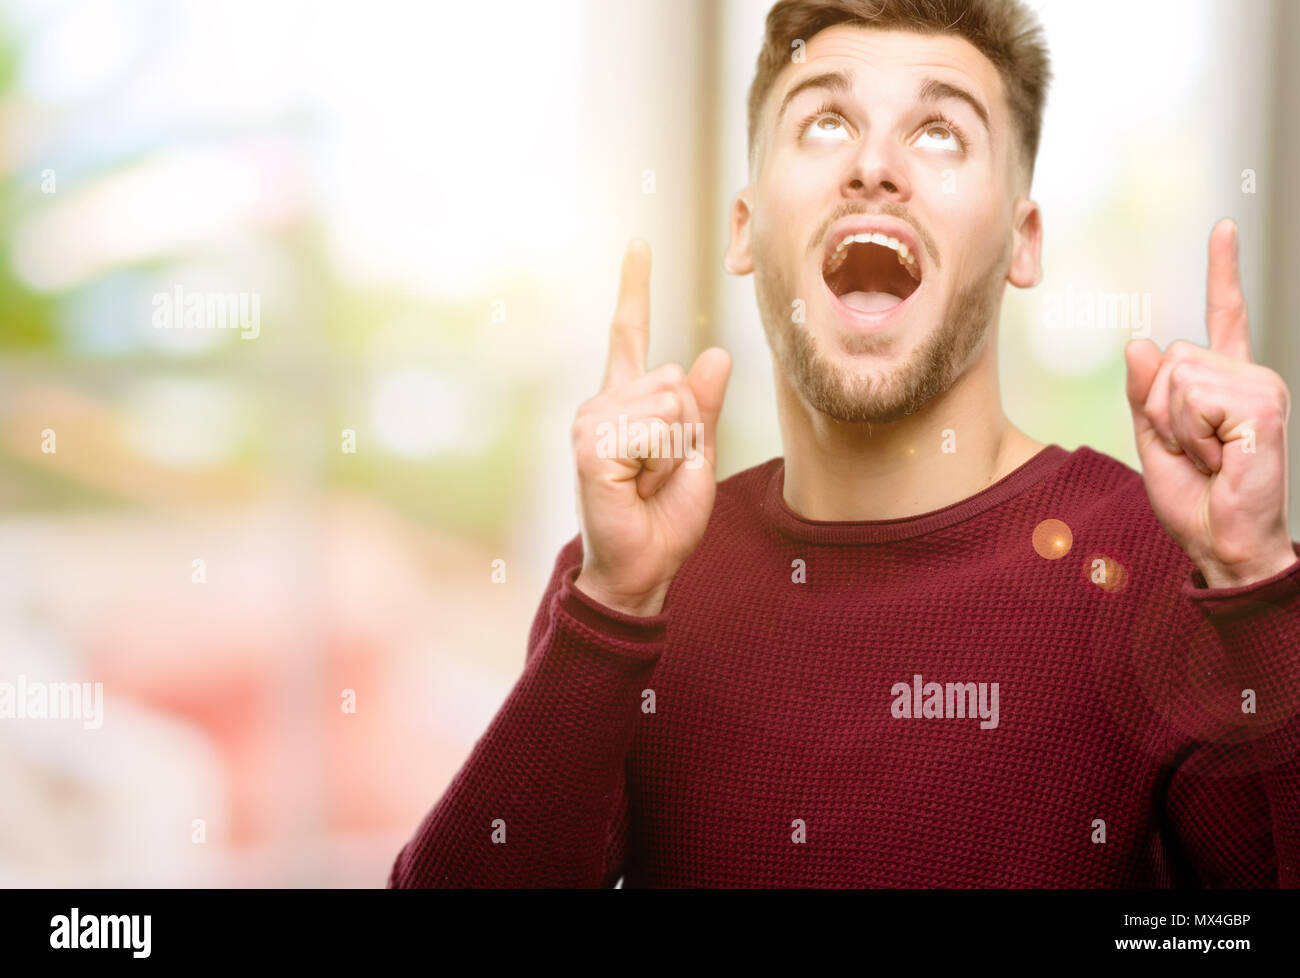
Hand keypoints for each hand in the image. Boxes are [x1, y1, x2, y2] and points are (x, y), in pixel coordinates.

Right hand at [571, 239, 731, 615]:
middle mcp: (603, 403)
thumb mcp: (698, 454)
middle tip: (662, 470)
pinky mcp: (589, 446)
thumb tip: (715, 353)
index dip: (634, 288)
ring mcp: (592, 422)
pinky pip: (651, 427)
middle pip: (675, 378)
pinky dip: (659, 459)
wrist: (644, 565)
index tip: (638, 244)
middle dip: (688, 427)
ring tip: (646, 479)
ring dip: (674, 447)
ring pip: (667, 400)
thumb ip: (703, 408)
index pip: (628, 333)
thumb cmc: (665, 516)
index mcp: (628, 402)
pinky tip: (634, 483)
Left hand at [1125, 218, 1294, 588]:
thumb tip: (1140, 343)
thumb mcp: (1153, 441)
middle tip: (1193, 450)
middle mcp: (1247, 376)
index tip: (1224, 227)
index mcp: (1225, 381)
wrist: (1224, 542)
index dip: (1223, 271)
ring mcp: (1259, 388)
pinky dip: (1191, 435)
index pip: (1226, 314)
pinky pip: (1192, 399)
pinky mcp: (1262, 405)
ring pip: (1176, 377)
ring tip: (1208, 455)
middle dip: (1159, 409)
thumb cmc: (1196, 499)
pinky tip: (1222, 457)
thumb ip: (1143, 394)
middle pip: (1170, 358)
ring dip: (1175, 426)